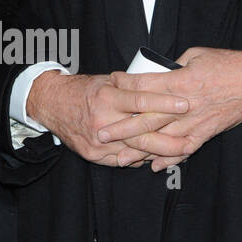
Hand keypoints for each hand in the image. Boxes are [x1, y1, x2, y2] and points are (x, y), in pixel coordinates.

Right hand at [27, 70, 188, 165]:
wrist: (51, 104)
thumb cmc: (83, 90)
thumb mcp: (107, 82)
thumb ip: (131, 88)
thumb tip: (160, 86)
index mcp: (107, 97)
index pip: (142, 102)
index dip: (165, 104)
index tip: (185, 104)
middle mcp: (102, 121)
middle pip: (142, 135)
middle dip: (169, 139)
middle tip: (190, 140)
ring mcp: (97, 141)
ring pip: (134, 151)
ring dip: (158, 153)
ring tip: (178, 151)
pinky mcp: (93, 155)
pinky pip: (122, 160)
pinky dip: (139, 158)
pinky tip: (153, 156)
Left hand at [103, 47, 241, 169]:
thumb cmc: (227, 64)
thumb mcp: (195, 55)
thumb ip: (173, 66)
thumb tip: (156, 71)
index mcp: (180, 81)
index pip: (144, 85)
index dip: (124, 84)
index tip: (110, 82)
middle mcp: (184, 105)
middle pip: (146, 118)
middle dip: (121, 127)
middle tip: (101, 133)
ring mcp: (194, 122)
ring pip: (162, 140)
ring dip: (140, 150)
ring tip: (120, 158)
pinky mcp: (205, 133)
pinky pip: (183, 150)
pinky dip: (168, 160)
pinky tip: (153, 166)